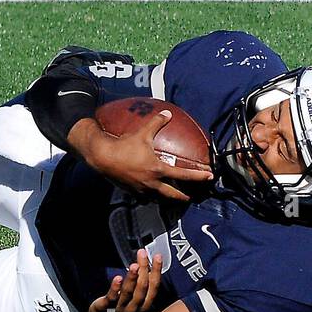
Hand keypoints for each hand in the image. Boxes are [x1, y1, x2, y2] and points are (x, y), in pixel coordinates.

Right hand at [71, 112, 212, 202]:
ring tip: (172, 197)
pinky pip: (144, 197)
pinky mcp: (131, 192)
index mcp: (158, 169)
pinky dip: (150, 197)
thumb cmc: (123, 146)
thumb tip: (167, 113)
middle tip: (191, 197)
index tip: (209, 177)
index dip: (198, 177)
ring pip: (159, 199)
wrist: (102, 157)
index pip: (183, 175)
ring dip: (167, 199)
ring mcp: (141, 189)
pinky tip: (150, 194)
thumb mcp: (142, 133)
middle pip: (173, 195)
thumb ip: (156, 123)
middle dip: (184, 197)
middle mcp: (152, 183)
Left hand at [87, 250, 162, 311]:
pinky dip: (115, 288)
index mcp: (144, 305)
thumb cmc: (120, 309)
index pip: (153, 287)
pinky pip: (111, 298)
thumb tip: (149, 266)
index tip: (157, 256)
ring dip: (132, 278)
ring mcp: (120, 310)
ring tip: (135, 265)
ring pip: (128, 293)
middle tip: (143, 254)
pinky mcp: (105, 308)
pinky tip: (118, 278)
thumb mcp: (134, 299)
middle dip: (144, 270)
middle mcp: (134, 309)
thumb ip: (141, 285)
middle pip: (142, 288)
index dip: (156, 271)